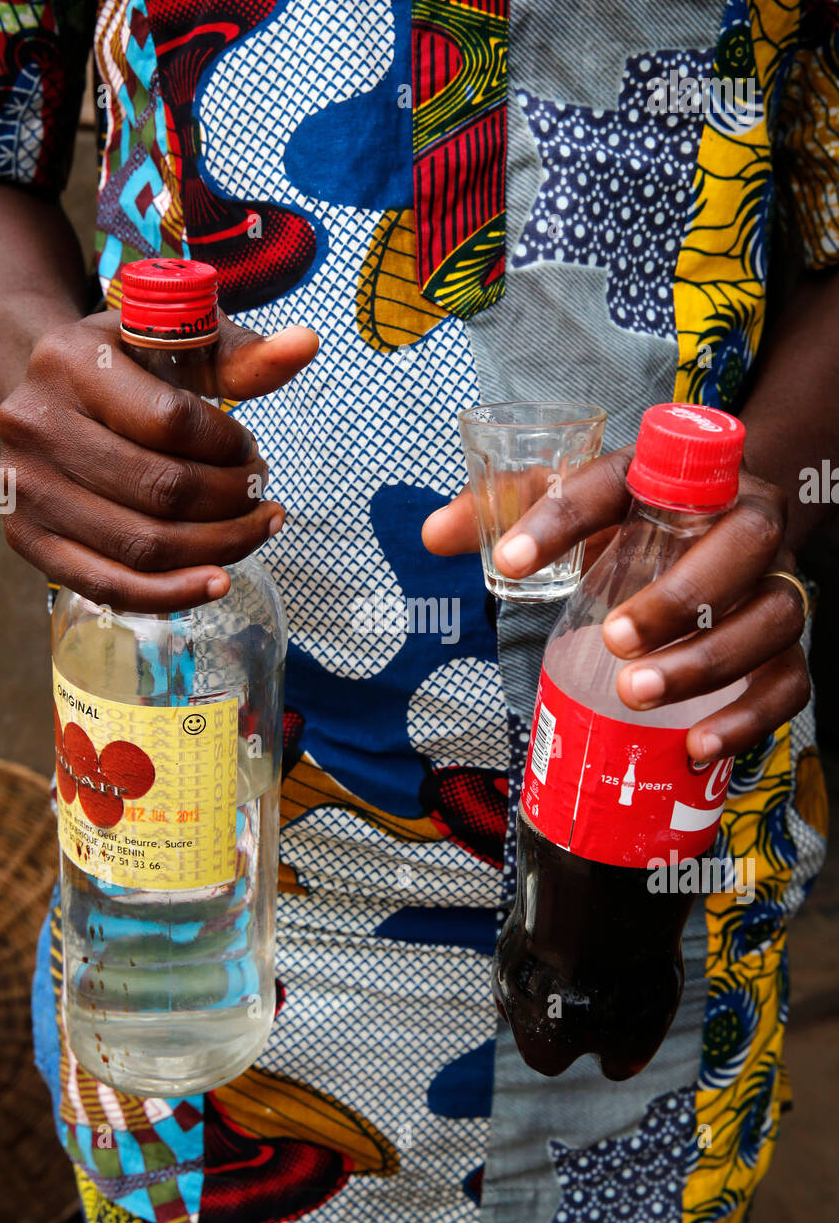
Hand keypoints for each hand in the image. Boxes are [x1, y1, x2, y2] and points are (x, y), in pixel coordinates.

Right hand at [0, 309, 317, 609]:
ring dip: (220, 547)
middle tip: (262, 494)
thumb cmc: (128, 371)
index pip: (172, 421)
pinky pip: (110, 585)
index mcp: (70, 361)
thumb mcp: (178, 347)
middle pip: (163, 490)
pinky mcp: (28, 539)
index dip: (230, 446)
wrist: (51, 397)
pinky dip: (173, 594)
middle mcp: (36, 424)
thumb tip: (307, 344)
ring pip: (145, 545)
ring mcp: (27, 488)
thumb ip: (243, 357)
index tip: (249, 451)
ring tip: (255, 528)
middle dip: (234, 501)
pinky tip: (218, 581)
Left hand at [422, 446, 809, 760]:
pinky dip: (748, 717)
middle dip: (678, 597)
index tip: (509, 563)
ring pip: (772, 617)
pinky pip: (789, 681)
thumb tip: (432, 535)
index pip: (619, 483)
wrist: (719, 529)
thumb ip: (504, 512)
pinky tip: (695, 746)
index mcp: (674, 476)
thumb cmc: (634, 520)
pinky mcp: (787, 645)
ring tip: (636, 693)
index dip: (561, 518)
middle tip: (612, 639)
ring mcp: (775, 582)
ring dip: (708, 661)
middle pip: (740, 545)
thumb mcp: (572, 505)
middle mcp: (742, 520)